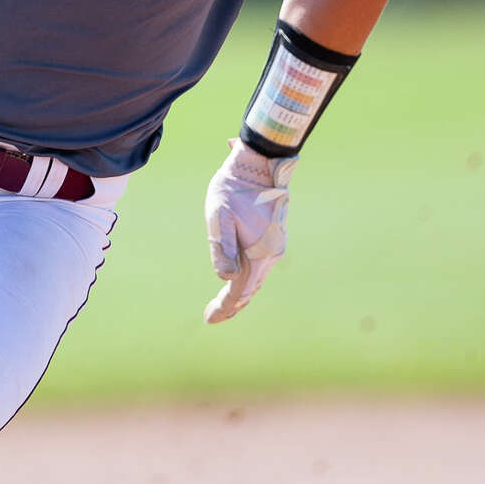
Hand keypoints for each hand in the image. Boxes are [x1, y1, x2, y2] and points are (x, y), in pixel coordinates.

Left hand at [203, 140, 294, 323]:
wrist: (258, 165)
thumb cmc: (233, 188)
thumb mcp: (219, 217)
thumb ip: (222, 248)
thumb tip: (225, 277)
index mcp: (259, 253)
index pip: (240, 290)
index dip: (224, 307)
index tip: (209, 319)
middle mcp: (271, 254)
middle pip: (250, 289)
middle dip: (231, 304)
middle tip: (212, 317)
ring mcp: (275, 246)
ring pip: (256, 279)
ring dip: (240, 293)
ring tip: (223, 305)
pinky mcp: (273, 238)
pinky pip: (260, 267)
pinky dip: (248, 279)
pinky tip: (239, 281)